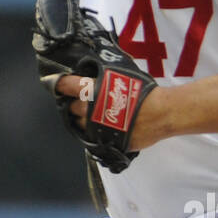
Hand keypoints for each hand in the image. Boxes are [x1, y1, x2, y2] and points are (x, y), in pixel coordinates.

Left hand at [54, 73, 170, 149]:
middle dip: (76, 105)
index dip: (60, 85)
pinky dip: (96, 134)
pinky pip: (94, 139)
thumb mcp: (122, 76)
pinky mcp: (104, 141)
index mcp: (91, 90)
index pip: (66, 85)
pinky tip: (103, 129)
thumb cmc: (144, 91)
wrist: (160, 113)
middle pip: (72, 108)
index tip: (57, 85)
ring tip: (93, 117)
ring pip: (80, 125)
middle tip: (83, 103)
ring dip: (83, 121)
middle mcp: (88, 109)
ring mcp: (95, 128)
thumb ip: (105, 78)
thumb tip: (97, 77)